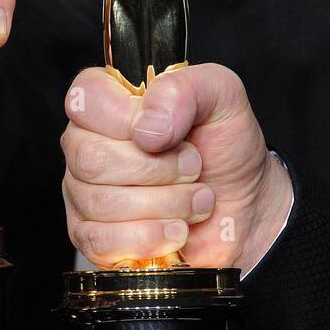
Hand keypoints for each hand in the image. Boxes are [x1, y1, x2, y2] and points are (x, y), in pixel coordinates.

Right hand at [61, 64, 293, 270]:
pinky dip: (149, 238)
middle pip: (90, 159)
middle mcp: (86, 145)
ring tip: (194, 200)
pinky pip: (100, 240)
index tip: (167, 132)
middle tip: (193, 168)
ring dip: (165, 205)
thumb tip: (147, 127)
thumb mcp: (223, 98)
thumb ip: (185, 88)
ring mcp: (82, 193)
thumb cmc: (226, 151)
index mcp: (108, 103)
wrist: (246, 209)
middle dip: (158, 170)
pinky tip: (175, 229)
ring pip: (100, 203)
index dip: (125, 119)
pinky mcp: (90, 236)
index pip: (84, 99)